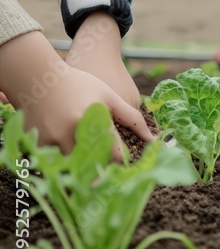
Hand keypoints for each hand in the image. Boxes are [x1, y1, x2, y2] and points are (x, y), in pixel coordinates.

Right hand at [0, 31, 153, 159]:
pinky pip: (54, 162)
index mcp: (91, 121)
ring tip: (90, 165)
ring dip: (83, 168)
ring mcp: (49, 141)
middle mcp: (69, 134)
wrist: (36, 76)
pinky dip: (64, 161)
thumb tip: (153, 139)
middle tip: (109, 172)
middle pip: (92, 166)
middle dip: (102, 170)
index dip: (122, 163)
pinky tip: (69, 153)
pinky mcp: (36, 145)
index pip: (113, 155)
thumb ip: (132, 118)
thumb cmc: (78, 84)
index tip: (126, 164)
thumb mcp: (109, 96)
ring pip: (72, 167)